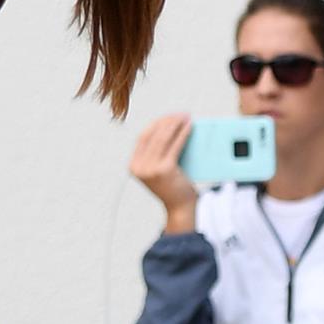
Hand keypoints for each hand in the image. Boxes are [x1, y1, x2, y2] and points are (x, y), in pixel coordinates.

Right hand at [130, 113, 198, 227]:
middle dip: (167, 121)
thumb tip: (169, 127)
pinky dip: (182, 133)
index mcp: (134, 166)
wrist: (180, 208)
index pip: (143, 137)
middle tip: (180, 114)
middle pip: (153, 135)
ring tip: (185, 117)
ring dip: (175, 124)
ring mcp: (150, 169)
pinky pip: (175, 145)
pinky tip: (189, 127)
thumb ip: (156, 153)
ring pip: (163, 138)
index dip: (156, 124)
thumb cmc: (173, 187)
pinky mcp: (164, 170)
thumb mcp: (158, 169)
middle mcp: (139, 167)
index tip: (168, 116)